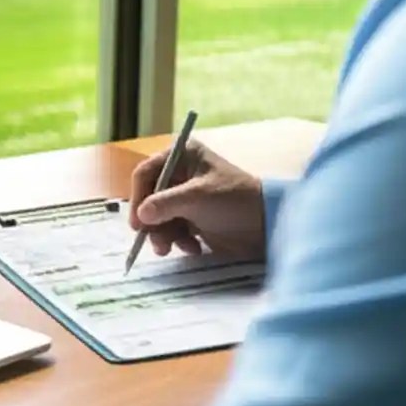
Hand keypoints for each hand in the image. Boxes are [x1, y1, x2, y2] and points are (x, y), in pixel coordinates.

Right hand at [129, 140, 265, 259]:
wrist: (267, 225)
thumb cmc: (234, 200)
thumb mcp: (198, 198)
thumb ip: (165, 204)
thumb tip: (140, 216)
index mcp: (182, 156)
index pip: (145, 174)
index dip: (138, 198)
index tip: (138, 223)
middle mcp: (181, 173)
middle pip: (150, 198)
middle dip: (152, 222)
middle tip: (156, 243)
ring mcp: (186, 196)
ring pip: (158, 216)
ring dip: (163, 234)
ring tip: (173, 248)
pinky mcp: (193, 217)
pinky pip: (172, 228)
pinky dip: (178, 240)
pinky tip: (193, 247)